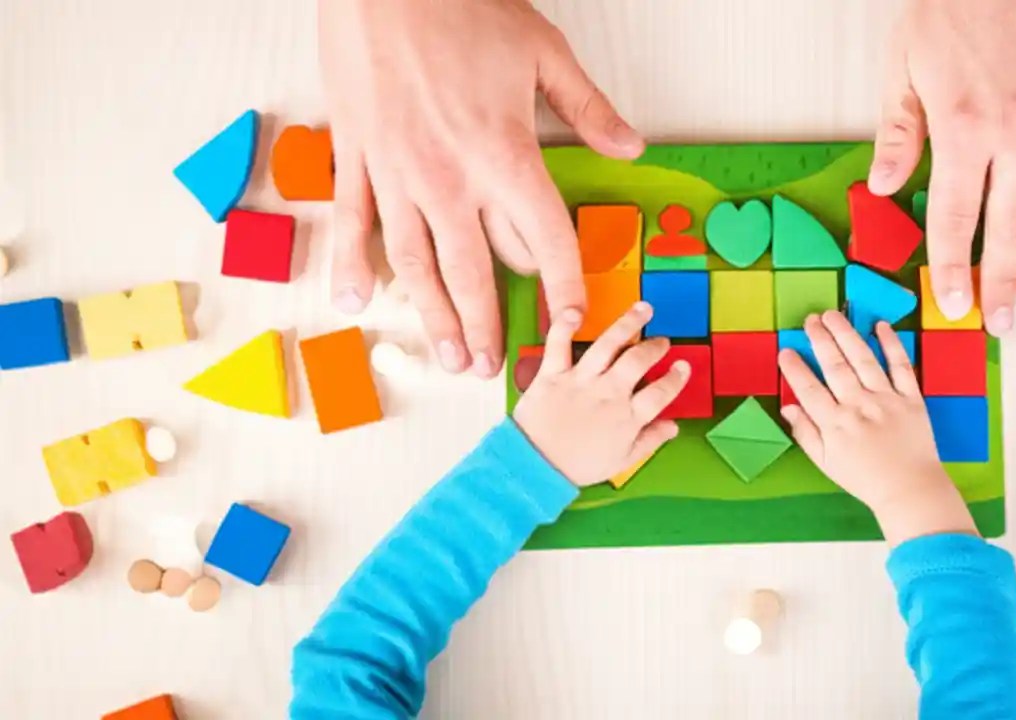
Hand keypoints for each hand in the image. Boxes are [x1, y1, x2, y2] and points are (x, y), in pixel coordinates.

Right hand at [319, 0, 644, 376]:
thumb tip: (630, 148)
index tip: (573, 319)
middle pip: (474, 270)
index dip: (564, 285)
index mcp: (503, 156)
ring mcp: (396, 172)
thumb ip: (588, 110)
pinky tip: (356, 304)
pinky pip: (354, 222)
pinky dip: (352, 265)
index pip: (543, 240)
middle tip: (493, 364)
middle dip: (488, 323)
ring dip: (432, 315)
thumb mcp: (544, 52)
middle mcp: (449, 179)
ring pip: (416, 262)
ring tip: (446, 355)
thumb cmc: (463, 8)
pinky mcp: (355, 156)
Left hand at [514, 303, 687, 486]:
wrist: (535, 467)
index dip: (676, 378)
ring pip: (608, 344)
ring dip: (628, 323)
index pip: (661, 392)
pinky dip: (565, 325)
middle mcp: (608, 393)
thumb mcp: (621, 461)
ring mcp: (580, 380)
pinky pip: (558, 344)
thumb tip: (674, 426)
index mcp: (627, 417)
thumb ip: (650, 441)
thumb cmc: (579, 466)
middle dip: (655, 347)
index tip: (684, 366)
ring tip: (644, 309)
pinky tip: (577, 313)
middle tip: (663, 341)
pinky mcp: (552, 373)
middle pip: (638, 361)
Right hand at [778, 313, 975, 544]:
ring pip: (863, 359)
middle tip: (810, 319)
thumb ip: (806, 433)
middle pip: (835, 366)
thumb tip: (788, 407)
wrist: (910, 489)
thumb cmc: (864, 478)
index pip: (809, 389)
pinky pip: (901, 366)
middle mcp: (859, 407)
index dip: (795, 369)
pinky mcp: (912, 398)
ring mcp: (887, 400)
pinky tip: (880, 326)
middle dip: (820, 340)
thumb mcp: (827, 463)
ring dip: (846, 334)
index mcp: (836, 425)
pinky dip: (891, 344)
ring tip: (833, 315)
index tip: (785, 350)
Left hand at [870, 0, 1015, 334]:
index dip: (953, 267)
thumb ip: (898, 131)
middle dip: (1004, 281)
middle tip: (999, 320)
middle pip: (1014, 227)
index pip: (955, 219)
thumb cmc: (952, 2)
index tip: (954, 302)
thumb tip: (883, 187)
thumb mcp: (904, 64)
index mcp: (964, 129)